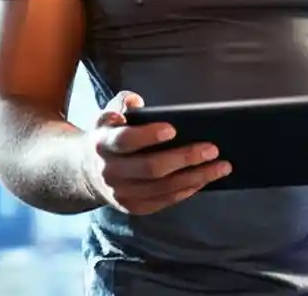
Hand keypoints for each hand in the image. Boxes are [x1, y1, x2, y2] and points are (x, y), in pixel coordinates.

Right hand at [82, 91, 231, 214]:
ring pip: (163, 188)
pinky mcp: (133, 207)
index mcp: (103, 144)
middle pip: (151, 168)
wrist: (85, 171)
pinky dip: (187, 190)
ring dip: (196, 177)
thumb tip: (136, 101)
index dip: (148, 135)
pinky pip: (164, 201)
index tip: (173, 129)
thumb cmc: (109, 136)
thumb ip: (121, 104)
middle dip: (185, 158)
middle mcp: (110, 172)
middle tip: (213, 148)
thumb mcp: (108, 115)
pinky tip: (205, 179)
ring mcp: (121, 193)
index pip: (125, 140)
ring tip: (222, 166)